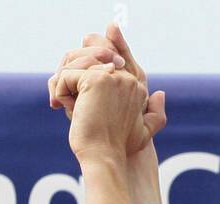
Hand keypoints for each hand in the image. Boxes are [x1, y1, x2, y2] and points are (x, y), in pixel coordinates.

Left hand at [53, 23, 164, 199]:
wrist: (106, 159)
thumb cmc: (119, 151)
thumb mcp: (141, 133)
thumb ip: (155, 114)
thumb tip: (160, 92)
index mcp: (137, 87)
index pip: (119, 54)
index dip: (110, 42)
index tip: (110, 28)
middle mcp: (128, 78)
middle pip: (92, 53)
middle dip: (72, 70)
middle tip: (61, 93)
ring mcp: (113, 77)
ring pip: (76, 63)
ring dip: (64, 83)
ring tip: (63, 103)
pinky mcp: (96, 80)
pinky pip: (66, 76)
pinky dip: (59, 91)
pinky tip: (63, 106)